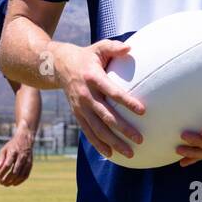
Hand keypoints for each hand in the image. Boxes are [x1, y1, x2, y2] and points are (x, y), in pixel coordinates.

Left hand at [0, 133, 33, 185]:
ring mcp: (27, 161)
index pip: (7, 166)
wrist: (25, 139)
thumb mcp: (4, 149)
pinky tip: (14, 183)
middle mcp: (21, 157)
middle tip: (1, 183)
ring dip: (13, 181)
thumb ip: (0, 159)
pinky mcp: (30, 164)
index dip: (2, 173)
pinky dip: (20, 181)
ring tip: (6, 184)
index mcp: (13, 152)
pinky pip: (26, 175)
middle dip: (7, 179)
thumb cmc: (12, 145)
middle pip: (14, 172)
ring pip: (21, 175)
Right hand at [55, 40, 145, 159]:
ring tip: (130, 152)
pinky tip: (111, 154)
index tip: (142, 111)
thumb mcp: (99, 48)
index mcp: (93, 78)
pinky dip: (99, 144)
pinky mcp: (77, 114)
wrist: (58, 66)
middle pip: (106, 116)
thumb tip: (130, 48)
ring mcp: (80, 107)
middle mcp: (86, 95)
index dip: (127, 102)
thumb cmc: (86, 56)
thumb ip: (114, 48)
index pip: (112, 92)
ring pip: (98, 129)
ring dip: (113, 142)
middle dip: (123, 129)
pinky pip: (88, 132)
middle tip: (140, 138)